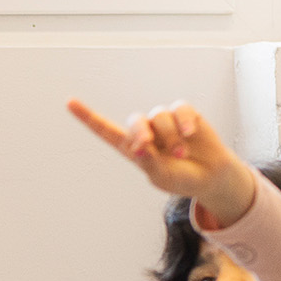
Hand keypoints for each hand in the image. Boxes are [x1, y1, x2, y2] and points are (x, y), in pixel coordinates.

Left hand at [66, 98, 259, 228]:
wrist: (210, 175)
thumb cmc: (181, 178)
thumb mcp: (162, 177)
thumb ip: (150, 163)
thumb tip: (140, 147)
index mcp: (132, 148)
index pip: (106, 130)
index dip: (88, 117)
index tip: (70, 103)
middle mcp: (146, 131)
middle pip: (135, 121)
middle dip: (141, 132)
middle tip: (148, 146)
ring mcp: (164, 122)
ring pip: (159, 116)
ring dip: (171, 137)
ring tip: (182, 154)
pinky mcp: (185, 114)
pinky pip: (180, 109)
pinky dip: (184, 121)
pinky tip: (190, 133)